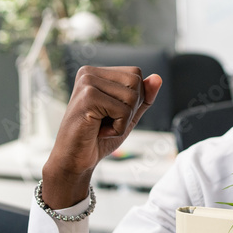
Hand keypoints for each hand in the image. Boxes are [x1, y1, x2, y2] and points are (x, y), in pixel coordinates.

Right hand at [41, 66, 161, 208]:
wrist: (75, 160)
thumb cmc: (98, 137)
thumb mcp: (127, 115)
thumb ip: (143, 98)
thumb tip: (157, 78)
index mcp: (96, 72)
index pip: (136, 74)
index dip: (134, 99)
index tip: (111, 113)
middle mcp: (88, 72)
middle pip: (136, 82)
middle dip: (130, 109)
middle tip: (107, 121)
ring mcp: (86, 82)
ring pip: (132, 97)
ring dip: (123, 120)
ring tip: (102, 126)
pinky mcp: (88, 97)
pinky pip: (123, 111)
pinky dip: (118, 128)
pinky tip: (99, 132)